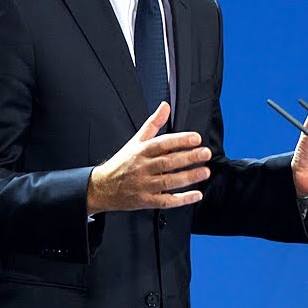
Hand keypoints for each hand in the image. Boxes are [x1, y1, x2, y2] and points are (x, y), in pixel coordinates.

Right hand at [87, 103, 211, 214]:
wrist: (101, 187)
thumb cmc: (122, 163)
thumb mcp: (135, 141)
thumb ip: (153, 123)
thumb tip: (165, 106)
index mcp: (140, 151)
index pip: (161, 144)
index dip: (179, 140)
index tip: (196, 138)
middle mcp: (142, 168)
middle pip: (167, 162)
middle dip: (188, 157)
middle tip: (206, 153)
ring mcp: (144, 185)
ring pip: (168, 182)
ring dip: (188, 177)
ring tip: (205, 171)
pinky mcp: (145, 201)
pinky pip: (165, 201)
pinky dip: (182, 200)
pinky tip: (196, 194)